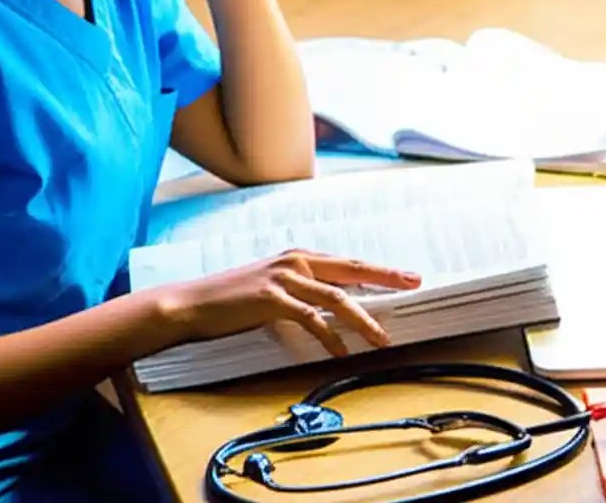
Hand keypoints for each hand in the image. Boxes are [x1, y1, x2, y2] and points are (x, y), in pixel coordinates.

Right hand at [157, 249, 421, 355]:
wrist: (192, 304)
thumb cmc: (232, 300)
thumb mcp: (273, 288)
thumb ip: (303, 291)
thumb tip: (338, 306)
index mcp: (298, 257)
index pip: (349, 263)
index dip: (380, 270)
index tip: (408, 276)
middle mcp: (295, 261)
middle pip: (351, 270)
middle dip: (386, 278)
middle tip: (414, 284)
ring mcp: (283, 277)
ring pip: (336, 296)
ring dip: (362, 319)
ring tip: (381, 338)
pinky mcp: (270, 298)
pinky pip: (310, 317)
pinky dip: (329, 335)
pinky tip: (340, 349)